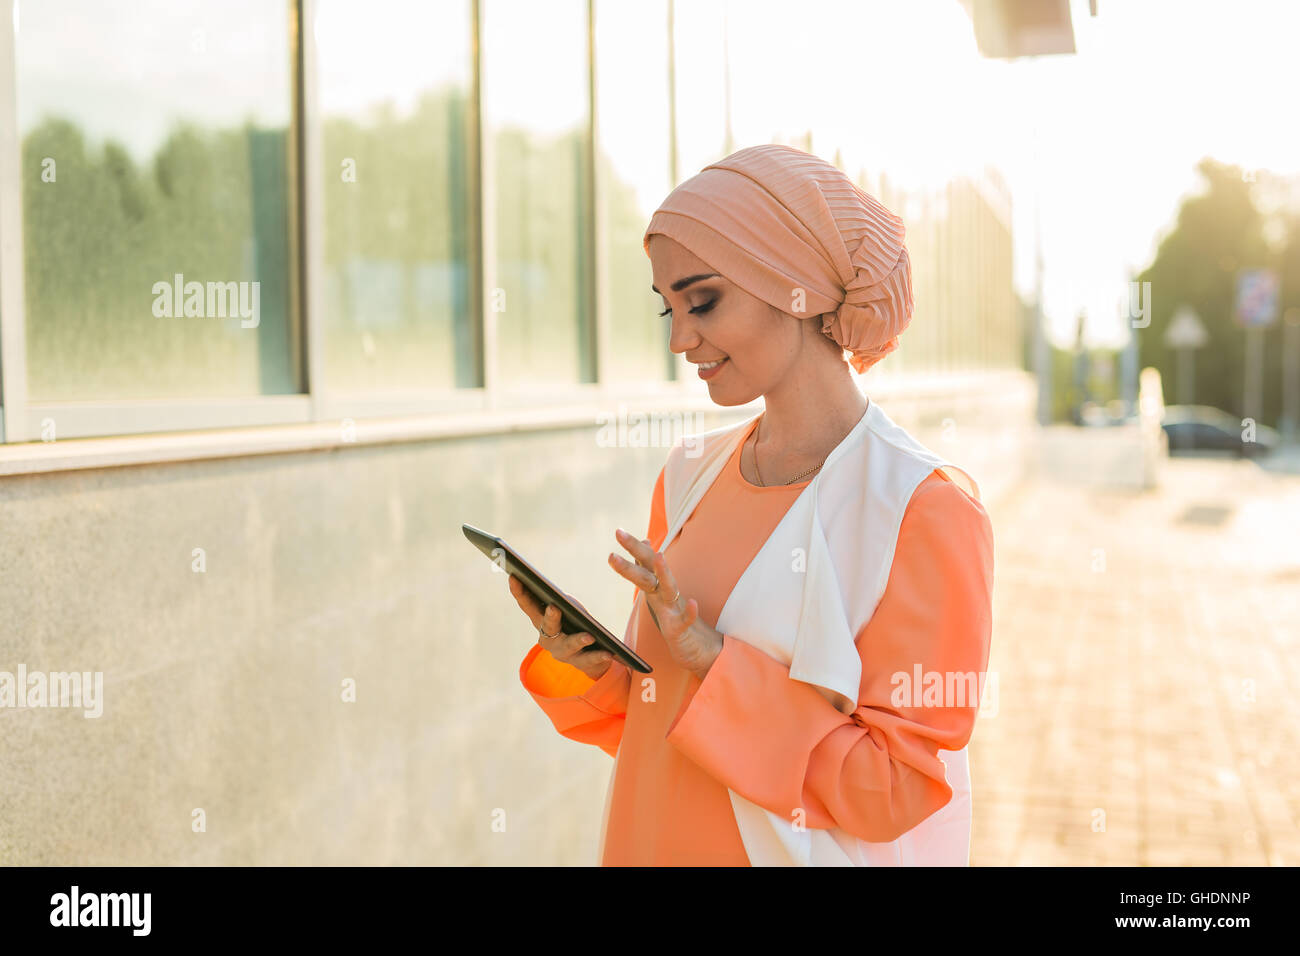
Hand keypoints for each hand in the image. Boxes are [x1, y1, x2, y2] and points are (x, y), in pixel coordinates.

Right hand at [508, 574, 613, 680]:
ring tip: (590, 636)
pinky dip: (599, 656)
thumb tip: (549, 584)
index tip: (513, 575)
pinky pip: (590, 660)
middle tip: (554, 607)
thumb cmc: (575, 623)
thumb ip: (558, 599)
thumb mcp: (567, 608)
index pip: (527, 605)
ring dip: (578, 640)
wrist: (591, 655)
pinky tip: (608, 653)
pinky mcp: (580, 664)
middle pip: (547, 626)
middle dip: (550, 617)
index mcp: (540, 621)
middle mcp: (547, 638)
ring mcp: (562, 653)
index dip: (519, 591)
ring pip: (569, 646)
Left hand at [608, 528, 722, 679]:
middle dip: (635, 550)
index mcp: (655, 587)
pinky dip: (691, 612)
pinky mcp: (682, 629)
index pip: (642, 563)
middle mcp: (665, 593)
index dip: (631, 547)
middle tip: (618, 533)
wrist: (697, 646)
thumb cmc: (674, 617)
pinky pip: (687, 620)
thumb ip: (648, 570)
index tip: (618, 530)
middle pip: (648, 569)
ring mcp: (675, 609)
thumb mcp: (658, 593)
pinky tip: (694, 604)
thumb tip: (644, 543)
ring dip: (664, 573)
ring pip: (669, 588)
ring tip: (658, 556)